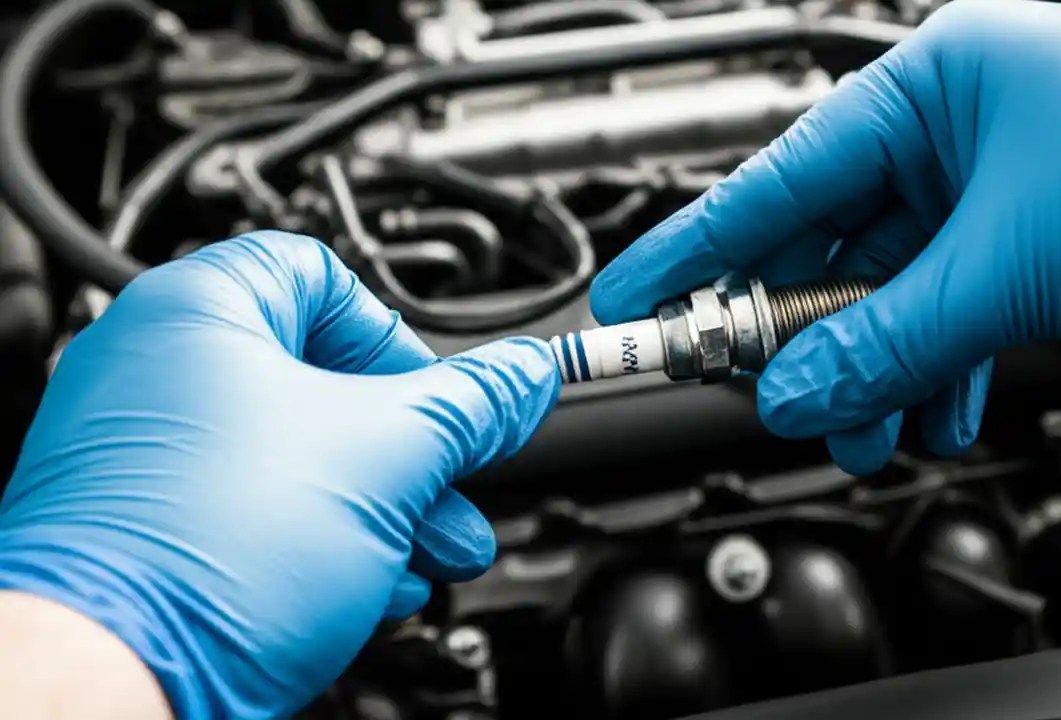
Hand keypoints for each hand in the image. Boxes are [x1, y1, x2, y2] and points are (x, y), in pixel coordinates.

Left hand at [0, 233, 558, 717]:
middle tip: (455, 484)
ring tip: (433, 552)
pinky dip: (323, 539)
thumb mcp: (389, 456)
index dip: (403, 339)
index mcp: (202, 312)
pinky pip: (254, 512)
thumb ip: (471, 406)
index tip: (446, 397)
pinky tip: (372, 584)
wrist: (104, 680)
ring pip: (296, 457)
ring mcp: (143, 456)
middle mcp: (157, 372)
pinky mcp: (144, 530)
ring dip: (384, 504)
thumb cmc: (207, 553)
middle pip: (323, 381)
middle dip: (413, 447)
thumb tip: (523, 378)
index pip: (327, 278)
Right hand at [592, 0, 1060, 472]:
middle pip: (827, 248)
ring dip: (872, 366)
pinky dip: (935, 365)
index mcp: (928, 89)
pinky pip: (948, 310)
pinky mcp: (1030, 238)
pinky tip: (938, 408)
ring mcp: (991, 186)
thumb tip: (797, 390)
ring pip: (889, 292)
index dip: (695, 248)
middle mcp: (951, 131)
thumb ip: (889, 338)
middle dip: (799, 335)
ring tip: (866, 427)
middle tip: (764, 393)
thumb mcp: (1016, 263)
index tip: (635, 297)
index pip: (775, 179)